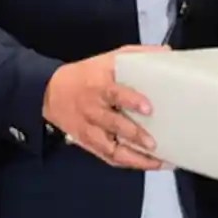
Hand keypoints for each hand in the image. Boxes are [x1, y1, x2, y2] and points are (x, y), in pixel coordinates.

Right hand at [43, 44, 168, 169]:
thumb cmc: (87, 75)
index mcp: (99, 85)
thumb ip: (137, 55)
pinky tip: (146, 164)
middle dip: (134, 135)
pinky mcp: (88, 142)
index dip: (131, 100)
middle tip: (154, 143)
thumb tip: (166, 53)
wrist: (51, 92)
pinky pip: (107, 157)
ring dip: (134, 157)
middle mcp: (93, 108)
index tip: (148, 108)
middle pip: (113, 124)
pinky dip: (127, 163)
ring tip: (156, 161)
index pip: (115, 93)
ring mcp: (90, 128)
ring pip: (110, 148)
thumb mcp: (109, 59)